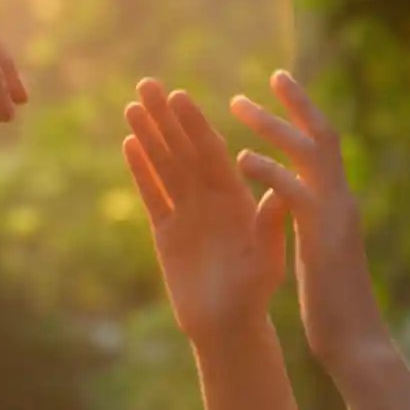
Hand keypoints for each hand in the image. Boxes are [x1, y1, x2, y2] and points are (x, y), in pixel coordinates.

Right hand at [123, 79, 288, 341]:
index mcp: (235, 198)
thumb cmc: (253, 295)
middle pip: (183, 150)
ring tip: (132, 105)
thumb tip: (279, 195)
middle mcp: (209, 199)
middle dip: (166, 118)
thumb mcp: (267, 260)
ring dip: (149, 136)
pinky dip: (140, 170)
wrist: (227, 326)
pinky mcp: (166, 232)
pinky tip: (130, 143)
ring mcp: (185, 213)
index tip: (180, 96)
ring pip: (164, 167)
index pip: (211, 153)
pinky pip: (152, 194)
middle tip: (146, 83)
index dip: (194, 125)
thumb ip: (269, 227)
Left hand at [231, 71, 387, 364]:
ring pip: (308, 154)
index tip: (282, 88)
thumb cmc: (334, 304)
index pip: (324, 147)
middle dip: (296, 104)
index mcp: (337, 204)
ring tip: (237, 105)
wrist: (354, 342)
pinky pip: (293, 194)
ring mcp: (335, 215)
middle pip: (322, 136)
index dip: (304, 116)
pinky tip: (241, 158)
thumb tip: (297, 204)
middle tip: (269, 77)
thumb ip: (311, 221)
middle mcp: (341, 200)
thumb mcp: (320, 251)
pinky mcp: (321, 236)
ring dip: (272, 126)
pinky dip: (269, 172)